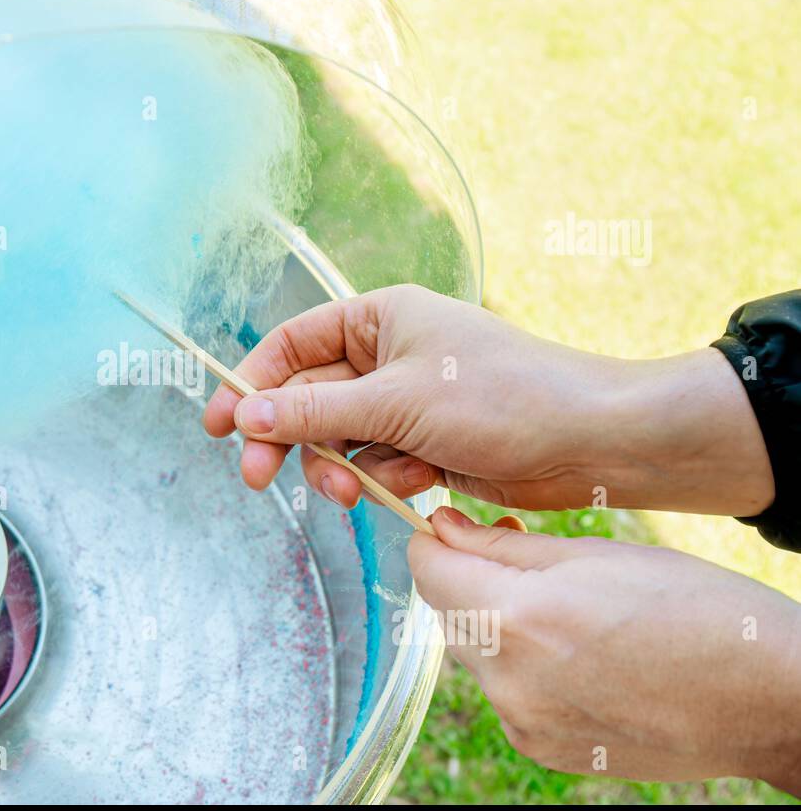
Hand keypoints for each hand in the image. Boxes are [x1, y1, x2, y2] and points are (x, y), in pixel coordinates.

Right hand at [202, 284, 773, 515]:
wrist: (592, 442)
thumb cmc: (503, 398)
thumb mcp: (398, 402)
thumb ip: (317, 414)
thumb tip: (246, 415)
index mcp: (380, 318)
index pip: (293, 345)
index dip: (251, 383)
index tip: (217, 425)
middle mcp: (389, 354)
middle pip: (309, 399)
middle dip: (290, 440)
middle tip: (259, 479)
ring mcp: (408, 401)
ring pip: (340, 440)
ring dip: (341, 468)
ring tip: (355, 492)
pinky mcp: (427, 442)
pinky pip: (378, 464)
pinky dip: (386, 479)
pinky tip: (418, 483)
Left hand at [409, 507, 800, 790]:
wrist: (769, 701)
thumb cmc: (699, 611)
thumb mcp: (597, 554)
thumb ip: (504, 545)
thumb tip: (442, 529)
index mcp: (517, 618)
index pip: (427, 567)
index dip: (436, 539)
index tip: (456, 527)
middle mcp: (508, 679)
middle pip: (448, 611)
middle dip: (472, 581)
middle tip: (527, 562)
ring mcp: (522, 722)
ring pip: (475, 654)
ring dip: (499, 627)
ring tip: (569, 614)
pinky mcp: (541, 748)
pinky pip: (507, 694)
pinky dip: (525, 669)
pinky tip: (581, 657)